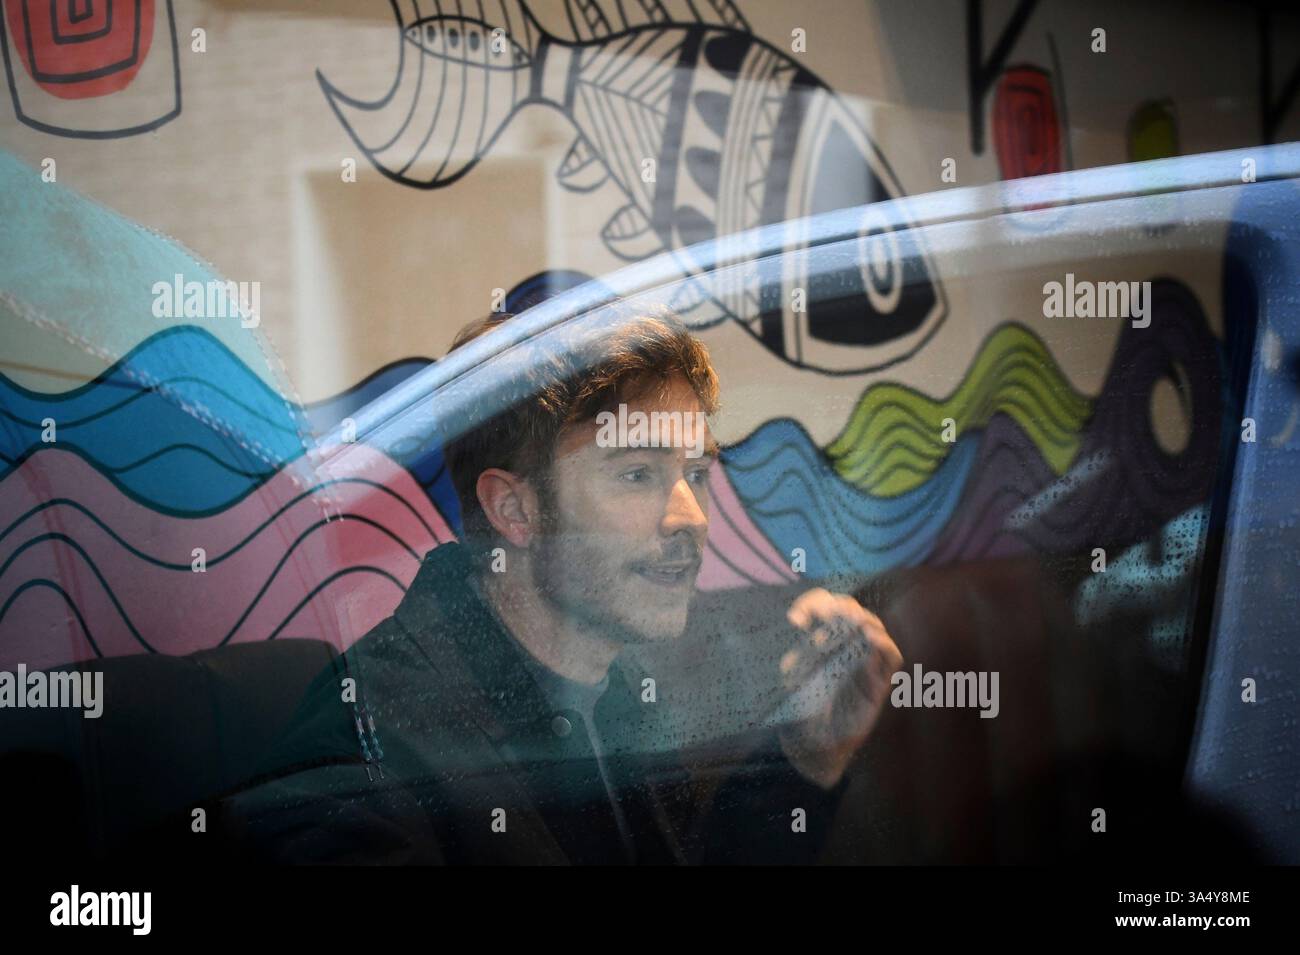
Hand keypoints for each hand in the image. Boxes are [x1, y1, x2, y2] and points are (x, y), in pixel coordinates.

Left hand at [776, 588, 902, 788]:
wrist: (813, 745)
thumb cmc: (799, 708)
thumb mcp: (792, 675)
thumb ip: (798, 647)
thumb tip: (797, 620)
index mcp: (821, 639)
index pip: (824, 606)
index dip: (814, 603)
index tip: (796, 619)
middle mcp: (845, 646)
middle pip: (852, 611)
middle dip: (841, 607)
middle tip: (828, 614)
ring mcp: (865, 662)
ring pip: (875, 629)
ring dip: (864, 620)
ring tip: (852, 621)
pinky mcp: (879, 682)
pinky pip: (892, 657)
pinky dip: (884, 644)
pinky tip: (871, 639)